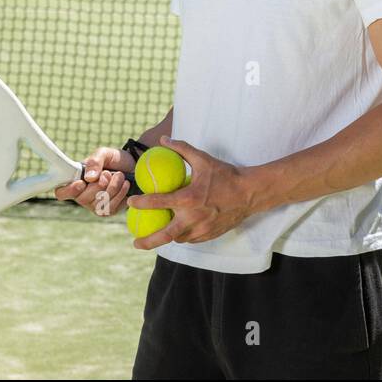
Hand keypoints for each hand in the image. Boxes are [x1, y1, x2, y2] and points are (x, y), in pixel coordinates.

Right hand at [54, 146, 133, 216]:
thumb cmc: (114, 160)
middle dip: (99, 185)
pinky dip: (120, 194)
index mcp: (76, 181)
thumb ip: (94, 161)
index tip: (82, 183)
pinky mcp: (108, 211)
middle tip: (108, 173)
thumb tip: (89, 178)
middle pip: (83, 199)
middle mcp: (82, 196)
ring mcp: (95, 205)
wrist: (134, 166)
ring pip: (99, 203)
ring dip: (112, 187)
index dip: (69, 190)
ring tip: (120, 175)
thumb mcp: (104, 153)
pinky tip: (125, 184)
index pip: (61, 192)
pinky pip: (111, 207)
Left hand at [127, 138, 258, 248]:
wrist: (250, 193)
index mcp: (189, 198)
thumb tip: (164, 139)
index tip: (131, 203)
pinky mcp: (210, 235)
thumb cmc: (226, 175)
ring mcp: (202, 229)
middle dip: (147, 241)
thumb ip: (182, 149)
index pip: (158, 202)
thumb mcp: (203, 159)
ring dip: (167, 237)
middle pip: (164, 236)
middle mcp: (193, 217)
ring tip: (158, 234)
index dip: (141, 203)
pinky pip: (191, 239)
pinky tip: (180, 231)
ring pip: (178, 239)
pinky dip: (183, 236)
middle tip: (135, 242)